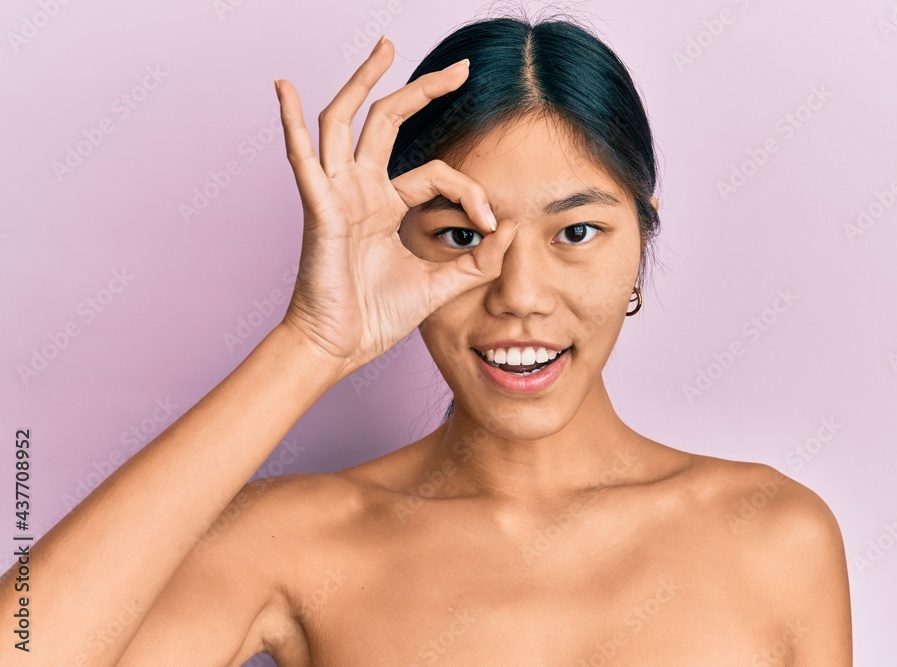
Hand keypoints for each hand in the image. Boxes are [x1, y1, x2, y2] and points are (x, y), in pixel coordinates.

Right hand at [274, 37, 516, 379]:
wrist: (339, 347)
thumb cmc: (377, 317)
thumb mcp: (440, 284)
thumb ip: (475, 260)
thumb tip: (511, 231)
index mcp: (387, 205)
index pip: (437, 174)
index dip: (470, 191)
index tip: (491, 223)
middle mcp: (361, 190)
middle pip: (389, 122)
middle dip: (423, 90)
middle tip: (459, 68)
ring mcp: (337, 195)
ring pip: (347, 123)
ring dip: (364, 82)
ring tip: (386, 47)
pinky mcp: (319, 209)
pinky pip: (303, 159)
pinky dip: (292, 123)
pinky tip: (286, 88)